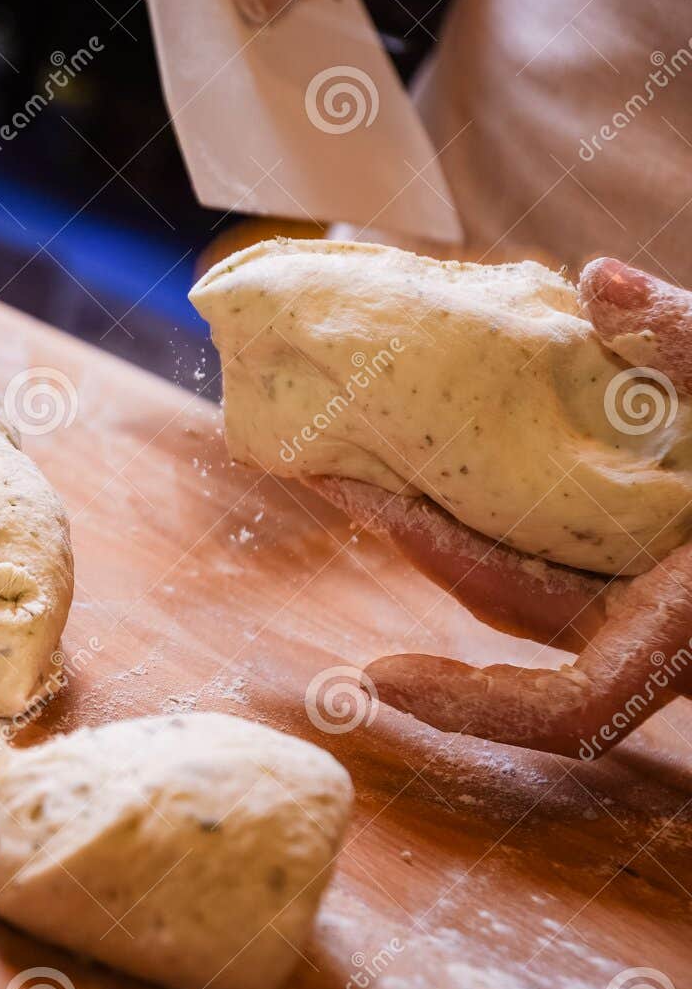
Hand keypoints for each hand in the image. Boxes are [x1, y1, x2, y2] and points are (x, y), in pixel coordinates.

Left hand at [306, 257, 691, 757]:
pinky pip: (559, 554)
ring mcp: (661, 601)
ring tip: (370, 463)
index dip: (471, 708)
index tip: (374, 682)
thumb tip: (600, 278)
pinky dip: (502, 518)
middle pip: (513, 609)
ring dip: (445, 528)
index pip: (570, 710)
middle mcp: (672, 631)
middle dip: (416, 542)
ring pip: (528, 581)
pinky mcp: (657, 570)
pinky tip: (456, 464)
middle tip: (331, 474)